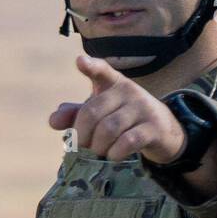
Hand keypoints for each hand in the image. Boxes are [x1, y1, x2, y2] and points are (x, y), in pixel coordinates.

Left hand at [49, 54, 185, 162]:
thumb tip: (53, 121)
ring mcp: (143, 108)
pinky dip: (114, 153)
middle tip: (84, 146)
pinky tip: (113, 156)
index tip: (80, 62)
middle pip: (92, 113)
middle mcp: (128, 91)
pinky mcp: (153, 128)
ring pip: (109, 129)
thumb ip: (75, 115)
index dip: (90, 66)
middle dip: (82, 135)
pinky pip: (128, 142)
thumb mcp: (100, 114)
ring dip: (98, 147)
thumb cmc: (124, 119)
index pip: (101, 70)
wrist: (163, 131)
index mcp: (113, 83)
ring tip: (99, 152)